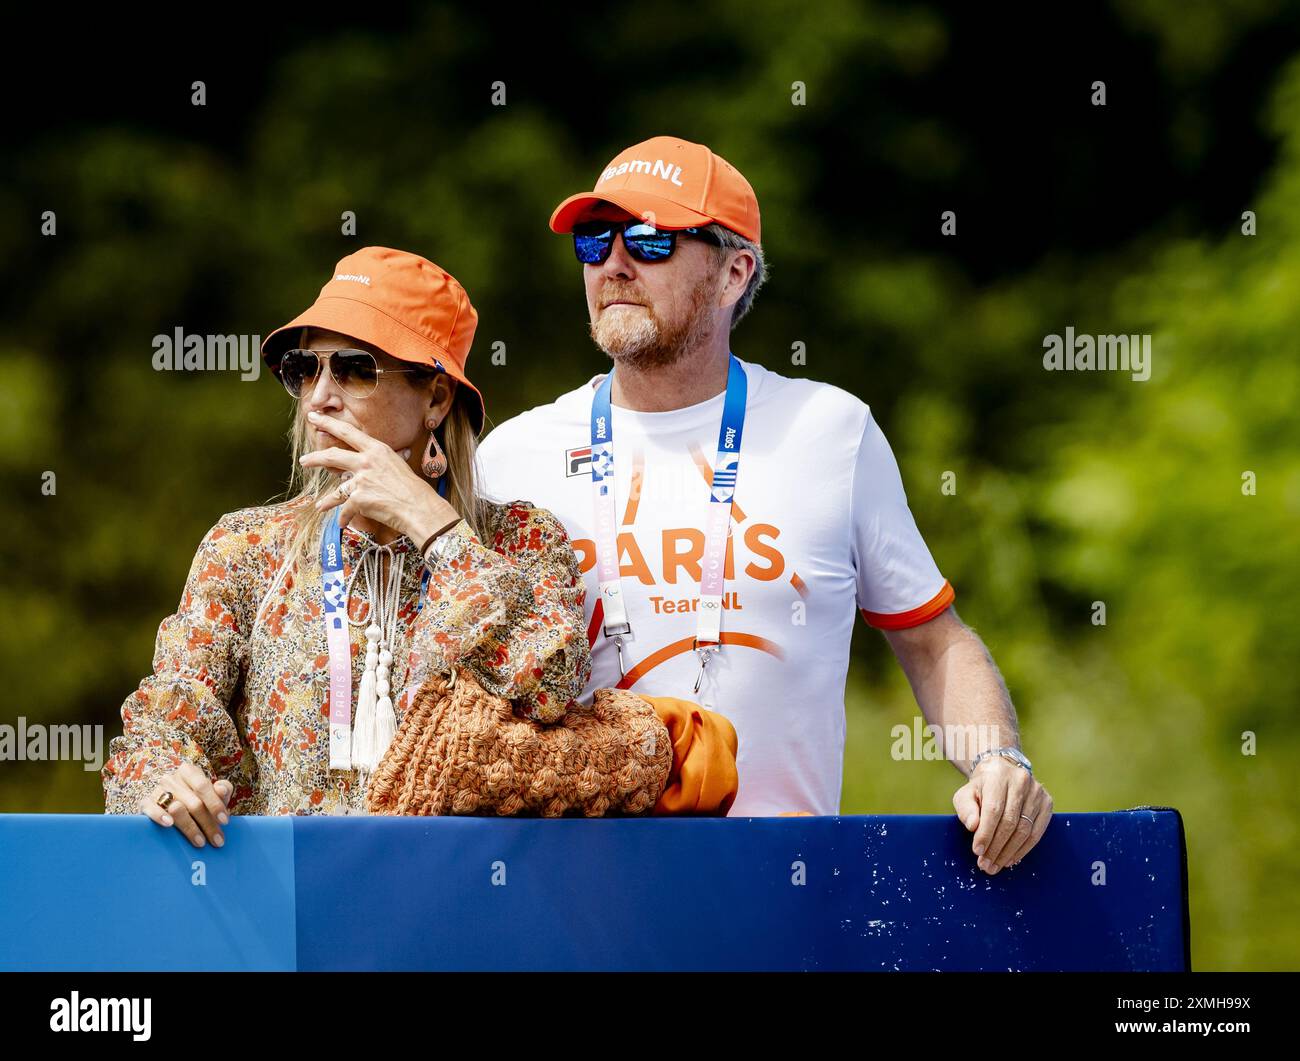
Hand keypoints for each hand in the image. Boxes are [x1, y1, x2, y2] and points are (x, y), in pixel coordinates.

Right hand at [140, 761, 231, 847]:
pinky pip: (151, 809)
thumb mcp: (210, 794)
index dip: (215, 804)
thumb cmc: (195, 799)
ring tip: (201, 842)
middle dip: (208, 824)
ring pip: (177, 809)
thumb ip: (221, 790)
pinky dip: (160, 816)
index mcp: (189, 771)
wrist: (166, 807)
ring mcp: (157, 790)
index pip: (203, 787)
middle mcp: (172, 778)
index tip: (225, 821)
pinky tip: (169, 825)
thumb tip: (222, 790)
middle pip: (194, 803)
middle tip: (217, 840)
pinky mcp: (145, 803)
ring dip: (191, 828)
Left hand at [299, 411, 457, 539]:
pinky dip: (344, 518)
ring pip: (336, 489)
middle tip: (304, 460)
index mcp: (377, 449)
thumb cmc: (412, 488)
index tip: (314, 418)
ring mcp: (362, 480)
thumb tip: (376, 457)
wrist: (419, 508)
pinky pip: (345, 509)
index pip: (347, 432)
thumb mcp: (397, 465)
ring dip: (326, 500)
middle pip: (332, 456)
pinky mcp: (359, 499)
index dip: (328, 424)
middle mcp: (367, 461)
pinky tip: (341, 523)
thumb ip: (381, 461)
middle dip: (314, 458)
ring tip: (320, 505)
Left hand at [953, 758, 1052, 874]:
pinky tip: (1011, 859)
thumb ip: (965, 808)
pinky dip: (1024, 849)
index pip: (993, 810)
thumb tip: (972, 826)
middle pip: (1010, 822)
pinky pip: (1037, 832)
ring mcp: (1037, 792)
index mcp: (998, 776)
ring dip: (1009, 852)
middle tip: (986, 865)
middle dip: (996, 847)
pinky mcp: (1047, 803)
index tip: (977, 851)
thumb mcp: (966, 794)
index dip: (986, 833)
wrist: (1002, 772)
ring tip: (996, 865)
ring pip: (1024, 830)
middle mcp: (1021, 782)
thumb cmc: (981, 788)